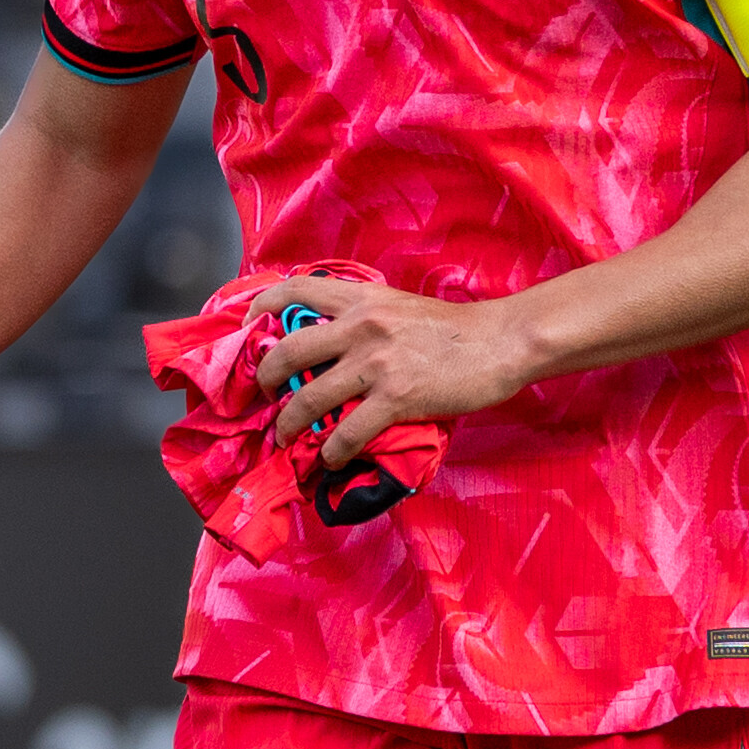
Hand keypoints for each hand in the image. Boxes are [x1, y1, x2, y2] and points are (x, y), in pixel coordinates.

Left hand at [252, 275, 541, 466]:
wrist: (500, 342)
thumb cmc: (455, 329)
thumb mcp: (400, 306)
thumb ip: (364, 316)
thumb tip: (332, 339)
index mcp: (361, 298)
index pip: (292, 290)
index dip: (258, 308)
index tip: (247, 328)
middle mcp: (360, 326)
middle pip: (287, 351)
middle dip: (264, 379)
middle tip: (264, 395)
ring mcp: (376, 363)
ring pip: (308, 397)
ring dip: (289, 424)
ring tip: (285, 436)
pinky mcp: (396, 398)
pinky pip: (348, 431)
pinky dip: (332, 450)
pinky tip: (330, 458)